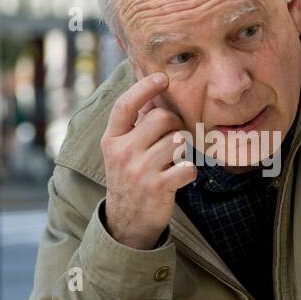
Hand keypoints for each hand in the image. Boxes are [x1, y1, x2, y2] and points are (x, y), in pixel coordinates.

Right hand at [100, 73, 197, 249]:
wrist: (127, 222)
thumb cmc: (130, 178)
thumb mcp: (121, 151)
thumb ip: (135, 124)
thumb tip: (153, 90)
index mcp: (111, 140)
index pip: (125, 105)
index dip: (144, 87)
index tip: (162, 77)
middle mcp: (123, 152)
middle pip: (161, 118)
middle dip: (175, 124)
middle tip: (173, 138)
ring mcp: (140, 170)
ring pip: (178, 140)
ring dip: (183, 149)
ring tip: (174, 159)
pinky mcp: (158, 186)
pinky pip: (188, 166)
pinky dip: (189, 171)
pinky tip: (179, 177)